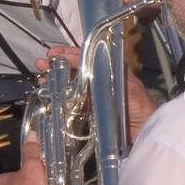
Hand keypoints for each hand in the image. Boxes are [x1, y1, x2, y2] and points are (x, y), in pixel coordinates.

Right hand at [36, 46, 155, 142]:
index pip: (86, 57)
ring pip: (71, 82)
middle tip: (41, 65)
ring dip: (55, 79)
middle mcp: (101, 79)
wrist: (144, 130)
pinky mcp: (92, 109)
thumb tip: (80, 81)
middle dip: (56, 65)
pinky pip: (73, 100)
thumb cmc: (139, 108)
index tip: (53, 54)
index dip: (68, 54)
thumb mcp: (123, 91)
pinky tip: (50, 95)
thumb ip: (103, 86)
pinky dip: (60, 96)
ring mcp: (95, 94)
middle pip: (75, 68)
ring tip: (41, 78)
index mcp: (111, 69)